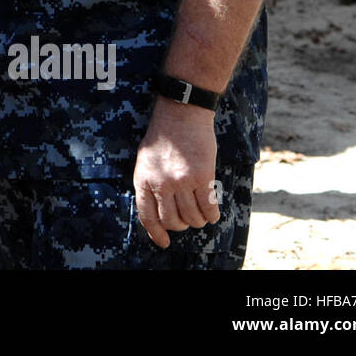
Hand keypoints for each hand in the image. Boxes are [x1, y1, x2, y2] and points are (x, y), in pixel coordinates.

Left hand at [132, 97, 219, 247]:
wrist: (180, 113)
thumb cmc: (162, 136)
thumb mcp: (144, 160)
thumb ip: (149, 184)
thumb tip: (156, 212)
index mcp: (143, 179)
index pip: (147, 216)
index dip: (156, 234)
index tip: (164, 243)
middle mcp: (161, 183)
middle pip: (172, 221)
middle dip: (181, 225)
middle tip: (186, 219)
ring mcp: (182, 181)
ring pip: (192, 217)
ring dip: (198, 220)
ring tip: (200, 215)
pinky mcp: (202, 177)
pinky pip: (208, 207)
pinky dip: (212, 215)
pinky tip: (212, 213)